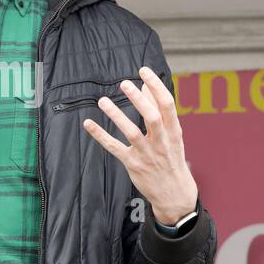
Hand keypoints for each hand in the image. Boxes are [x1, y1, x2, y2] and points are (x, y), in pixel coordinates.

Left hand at [81, 66, 198, 223]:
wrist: (174, 193)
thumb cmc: (171, 158)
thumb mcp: (172, 135)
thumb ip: (159, 110)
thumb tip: (147, 85)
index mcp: (174, 131)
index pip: (167, 104)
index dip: (155, 86)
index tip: (143, 70)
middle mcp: (161, 142)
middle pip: (152, 117)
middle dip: (138, 99)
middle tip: (124, 83)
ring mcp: (147, 154)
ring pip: (132, 132)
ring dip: (116, 116)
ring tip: (103, 101)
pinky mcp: (133, 164)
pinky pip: (115, 148)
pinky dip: (101, 136)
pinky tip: (88, 124)